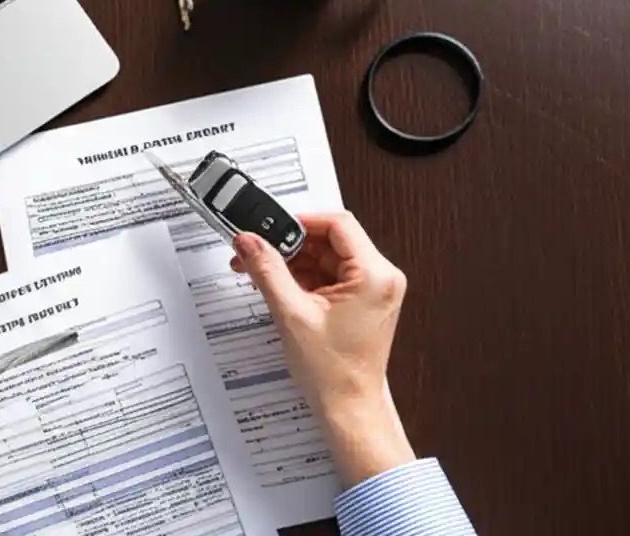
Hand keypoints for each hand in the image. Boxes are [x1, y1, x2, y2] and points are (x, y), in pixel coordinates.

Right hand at [231, 212, 414, 485]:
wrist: (347, 409)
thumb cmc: (332, 373)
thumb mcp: (291, 313)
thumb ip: (267, 270)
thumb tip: (249, 241)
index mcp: (374, 275)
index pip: (337, 224)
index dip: (300, 221)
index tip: (271, 226)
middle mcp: (381, 278)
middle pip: (330, 240)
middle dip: (290, 245)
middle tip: (256, 251)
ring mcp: (373, 290)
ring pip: (327, 257)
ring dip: (294, 262)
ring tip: (261, 273)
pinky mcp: (362, 301)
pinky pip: (330, 276)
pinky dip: (304, 278)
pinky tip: (279, 287)